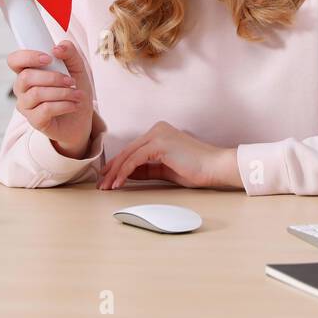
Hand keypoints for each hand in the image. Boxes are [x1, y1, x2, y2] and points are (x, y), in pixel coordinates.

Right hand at [7, 42, 92, 156]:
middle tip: (70, 81)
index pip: (14, 60)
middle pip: (25, 77)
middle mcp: (22, 88)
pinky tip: (74, 105)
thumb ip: (69, 52)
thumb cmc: (74, 89)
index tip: (49, 58)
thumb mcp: (77, 67)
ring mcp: (26, 105)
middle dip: (52, 77)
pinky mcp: (34, 120)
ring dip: (62, 92)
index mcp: (28, 71)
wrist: (81, 117)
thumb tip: (57, 48)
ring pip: (36, 93)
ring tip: (77, 94)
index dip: (27, 57)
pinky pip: (45, 109)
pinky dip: (64, 105)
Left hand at [98, 121, 242, 190]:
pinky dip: (125, 172)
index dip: (117, 165)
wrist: (215, 167)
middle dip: (112, 169)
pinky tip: (119, 183)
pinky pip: (135, 159)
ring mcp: (158, 135)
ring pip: (128, 155)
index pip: (132, 150)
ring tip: (107, 187)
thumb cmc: (196, 169)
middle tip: (102, 185)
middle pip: (127, 151)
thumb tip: (126, 174)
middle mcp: (157, 130)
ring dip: (115, 172)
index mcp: (159, 133)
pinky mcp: (159, 143)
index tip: (107, 179)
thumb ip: (146, 169)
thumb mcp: (165, 169)